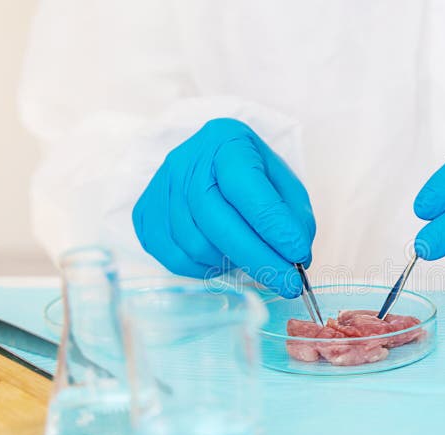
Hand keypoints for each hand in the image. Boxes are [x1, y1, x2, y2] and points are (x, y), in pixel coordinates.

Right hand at [133, 118, 314, 297]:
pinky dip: (206, 268)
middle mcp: (186, 161)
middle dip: (257, 258)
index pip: (246, 187)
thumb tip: (296, 259)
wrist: (210, 167)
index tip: (298, 255)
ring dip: (232, 262)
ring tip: (253, 258)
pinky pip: (177, 258)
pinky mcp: (145, 216)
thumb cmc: (253, 177)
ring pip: (196, 245)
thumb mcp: (284, 185)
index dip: (273, 226)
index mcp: (225, 141)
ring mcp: (160, 188)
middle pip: (216, 220)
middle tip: (288, 284)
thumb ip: (294, 218)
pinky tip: (223, 257)